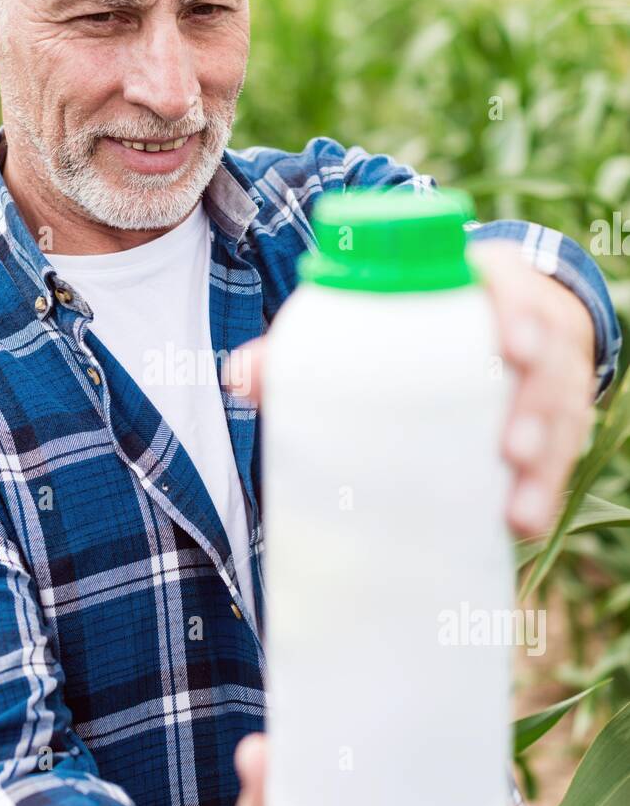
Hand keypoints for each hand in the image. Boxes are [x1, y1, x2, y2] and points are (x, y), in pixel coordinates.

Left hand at [220, 244, 596, 540]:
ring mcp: (553, 372)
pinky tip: (523, 524)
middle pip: (550, 357)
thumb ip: (309, 347)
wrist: (485, 324)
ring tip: (516, 508)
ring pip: (565, 409)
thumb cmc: (418, 318)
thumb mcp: (377, 318)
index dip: (519, 309)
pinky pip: (566, 451)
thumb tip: (237, 377)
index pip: (512, 281)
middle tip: (511, 448)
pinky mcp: (560, 418)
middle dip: (537, 405)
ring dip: (548, 458)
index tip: (511, 348)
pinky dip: (548, 488)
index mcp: (486, 280)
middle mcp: (532, 322)